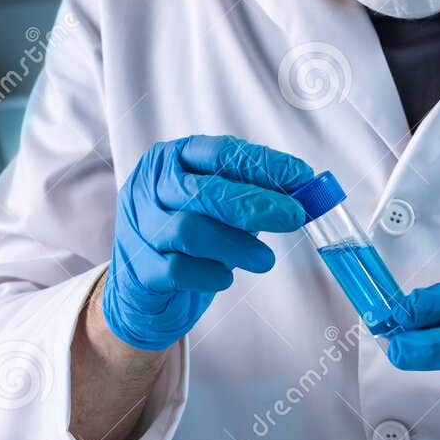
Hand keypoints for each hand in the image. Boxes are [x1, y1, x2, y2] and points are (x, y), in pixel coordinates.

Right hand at [102, 136, 314, 351]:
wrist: (140, 286)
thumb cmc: (184, 238)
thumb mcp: (211, 205)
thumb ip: (247, 194)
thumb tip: (300, 193)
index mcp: (168, 161)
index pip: (219, 153)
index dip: (263, 164)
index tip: (300, 177)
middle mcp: (149, 189)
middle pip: (203, 191)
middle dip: (255, 203)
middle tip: (293, 216)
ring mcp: (141, 229)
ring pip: (191, 231)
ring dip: (236, 245)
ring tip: (264, 259)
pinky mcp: (141, 269)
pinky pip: (180, 270)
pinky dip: (211, 274)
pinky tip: (224, 277)